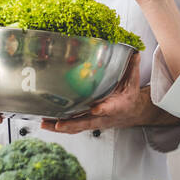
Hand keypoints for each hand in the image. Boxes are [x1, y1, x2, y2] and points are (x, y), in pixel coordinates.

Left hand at [39, 53, 175, 133]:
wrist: (130, 112)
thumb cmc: (129, 96)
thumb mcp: (133, 81)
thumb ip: (131, 67)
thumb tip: (134, 52)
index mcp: (117, 105)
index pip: (110, 107)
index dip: (103, 109)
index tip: (96, 108)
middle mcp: (103, 116)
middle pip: (87, 122)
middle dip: (72, 124)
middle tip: (59, 124)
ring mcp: (93, 121)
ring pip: (76, 127)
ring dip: (60, 127)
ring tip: (45, 123)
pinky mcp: (85, 122)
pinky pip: (71, 127)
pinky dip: (58, 126)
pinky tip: (45, 122)